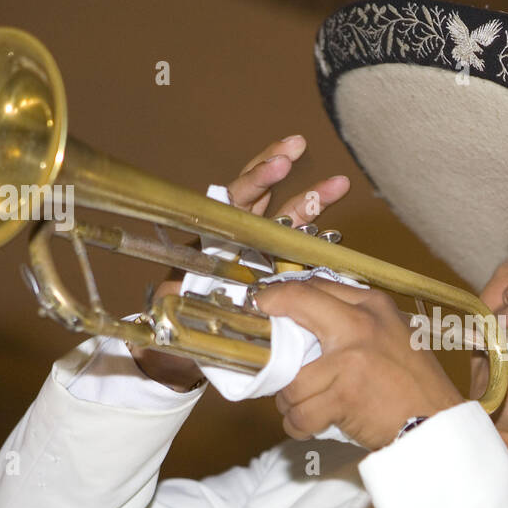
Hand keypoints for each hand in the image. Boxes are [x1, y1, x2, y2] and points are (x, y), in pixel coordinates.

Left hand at [128, 134, 350, 390]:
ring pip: (284, 218)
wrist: (182, 360)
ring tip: (339, 183)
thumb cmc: (173, 335)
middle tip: (299, 146)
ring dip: (311, 199)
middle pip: (258, 196)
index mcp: (210, 242)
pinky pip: (296, 250)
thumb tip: (174, 291)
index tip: (277, 166)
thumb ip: (173, 300)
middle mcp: (234, 242)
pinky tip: (336, 233)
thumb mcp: (169, 316)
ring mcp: (256, 256)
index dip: (254, 182)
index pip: (233, 202)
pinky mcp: (273, 275)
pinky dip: (316, 240)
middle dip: (278, 167)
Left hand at [256, 279, 466, 449]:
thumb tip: (306, 321)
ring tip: (309, 407)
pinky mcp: (344, 395)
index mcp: (373, 306)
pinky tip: (311, 425)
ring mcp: (351, 359)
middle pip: (296, 306)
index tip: (263, 304)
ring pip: (292, 378)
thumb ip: (356, 323)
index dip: (280, 295)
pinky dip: (298, 425)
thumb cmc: (415, 387)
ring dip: (292, 400)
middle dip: (272, 326)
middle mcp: (362, 324)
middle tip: (263, 347)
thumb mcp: (394, 336)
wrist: (438, 425)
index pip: (315, 286)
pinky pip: (299, 412)